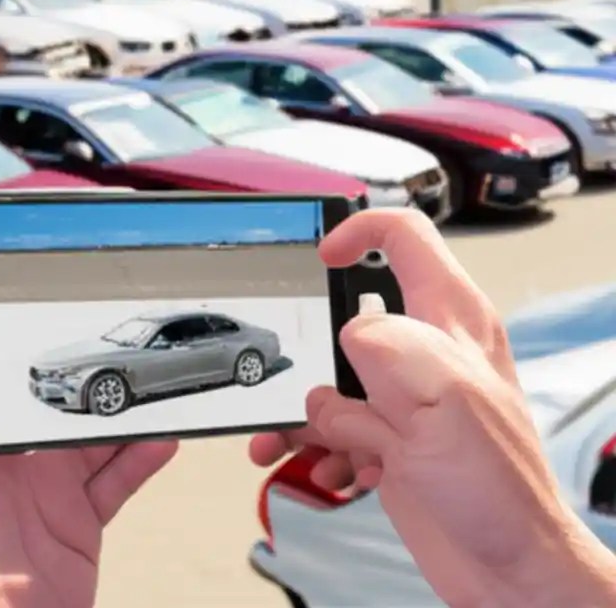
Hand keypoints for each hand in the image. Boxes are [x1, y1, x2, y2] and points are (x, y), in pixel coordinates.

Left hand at [0, 388, 176, 607]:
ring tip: (142, 396)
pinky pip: (112, 479)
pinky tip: (156, 440)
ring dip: (112, 416)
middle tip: (105, 370)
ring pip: (82, 439)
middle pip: (38, 411)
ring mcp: (37, 498)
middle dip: (71, 387)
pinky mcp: (74, 525)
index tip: (31, 351)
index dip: (1, 372)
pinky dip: (138, 456)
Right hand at [250, 208, 615, 606]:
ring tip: (292, 440)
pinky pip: (331, 430)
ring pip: (327, 382)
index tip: (322, 256)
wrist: (508, 566)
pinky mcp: (389, 440)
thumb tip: (347, 333)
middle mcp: (426, 353)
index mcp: (450, 321)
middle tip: (296, 374)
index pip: (403, 238)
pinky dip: (316, 449)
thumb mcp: (444, 398)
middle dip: (310, 350)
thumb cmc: (500, 488)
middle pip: (346, 318)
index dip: (358, 234)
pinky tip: (330, 469)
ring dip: (302, 414)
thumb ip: (388, 347)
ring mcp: (405, 399)